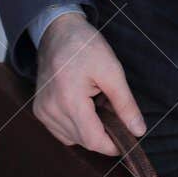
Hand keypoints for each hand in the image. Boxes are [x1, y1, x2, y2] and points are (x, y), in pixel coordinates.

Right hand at [34, 12, 145, 155]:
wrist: (57, 31)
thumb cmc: (85, 46)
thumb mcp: (112, 71)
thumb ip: (125, 104)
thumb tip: (138, 131)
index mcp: (69, 99)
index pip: (93, 140)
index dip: (113, 145)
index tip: (127, 138)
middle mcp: (51, 110)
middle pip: (84, 141)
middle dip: (103, 133)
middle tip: (114, 110)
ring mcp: (42, 111)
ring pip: (72, 139)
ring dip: (90, 130)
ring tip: (97, 104)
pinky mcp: (39, 110)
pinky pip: (61, 131)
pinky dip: (76, 126)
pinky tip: (83, 107)